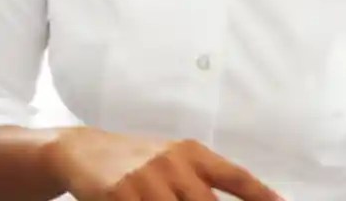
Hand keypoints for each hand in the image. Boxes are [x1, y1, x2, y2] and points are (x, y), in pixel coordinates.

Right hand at [46, 127, 281, 200]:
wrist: (82, 150)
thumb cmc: (137, 161)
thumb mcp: (172, 160)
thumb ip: (202, 181)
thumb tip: (244, 199)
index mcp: (192, 153)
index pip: (236, 177)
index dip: (262, 195)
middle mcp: (173, 163)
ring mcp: (146, 178)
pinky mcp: (120, 193)